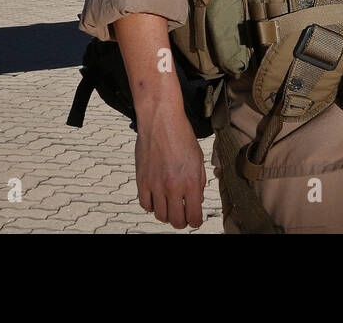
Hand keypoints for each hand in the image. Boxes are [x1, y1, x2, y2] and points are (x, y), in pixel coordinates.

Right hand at [134, 109, 205, 229]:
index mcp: (191, 182)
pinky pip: (145, 205)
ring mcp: (156, 185)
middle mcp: (173, 186)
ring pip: (160, 215)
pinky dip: (152, 206)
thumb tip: (198, 199)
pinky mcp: (142, 181)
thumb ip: (200, 182)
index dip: (196, 221)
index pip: (194, 216)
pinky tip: (157, 198)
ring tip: (170, 205)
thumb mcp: (198, 159)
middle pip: (176, 220)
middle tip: (183, 216)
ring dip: (166, 214)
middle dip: (181, 222)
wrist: (161, 121)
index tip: (195, 219)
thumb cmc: (181, 136)